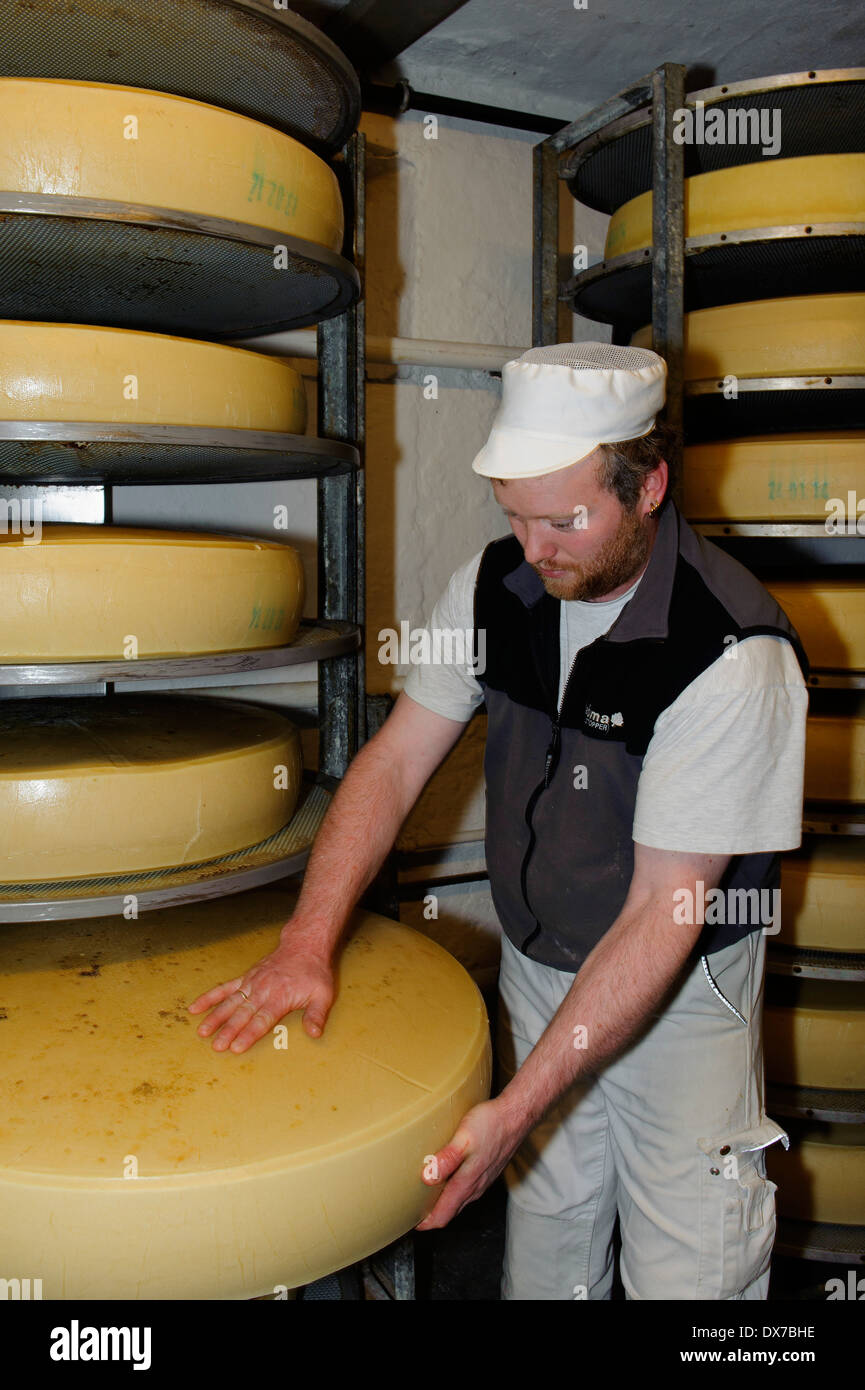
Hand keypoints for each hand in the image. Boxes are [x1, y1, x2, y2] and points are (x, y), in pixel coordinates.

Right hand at [188, 939, 333, 1053]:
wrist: (304, 945)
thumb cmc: (314, 972)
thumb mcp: (323, 994)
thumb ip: (316, 1015)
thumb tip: (314, 1033)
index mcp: (279, 997)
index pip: (261, 1020)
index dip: (248, 1034)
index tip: (236, 1047)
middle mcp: (262, 990)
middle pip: (242, 1014)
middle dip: (228, 1031)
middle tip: (217, 1046)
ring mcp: (251, 983)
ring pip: (230, 1002)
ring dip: (215, 1017)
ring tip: (202, 1031)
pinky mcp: (245, 978)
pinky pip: (224, 988)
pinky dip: (210, 997)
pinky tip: (195, 1007)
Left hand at [415, 1099, 523, 1229]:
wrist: (516, 1117)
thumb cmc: (491, 1124)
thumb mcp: (465, 1138)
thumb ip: (447, 1159)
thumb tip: (427, 1178)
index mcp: (467, 1182)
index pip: (443, 1216)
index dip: (425, 1223)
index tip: (409, 1222)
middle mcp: (475, 1187)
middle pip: (450, 1212)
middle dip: (431, 1215)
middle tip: (412, 1210)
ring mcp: (482, 1181)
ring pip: (459, 1201)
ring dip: (442, 1203)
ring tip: (425, 1195)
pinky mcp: (487, 1172)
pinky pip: (467, 1190)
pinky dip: (453, 1191)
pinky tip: (447, 1178)